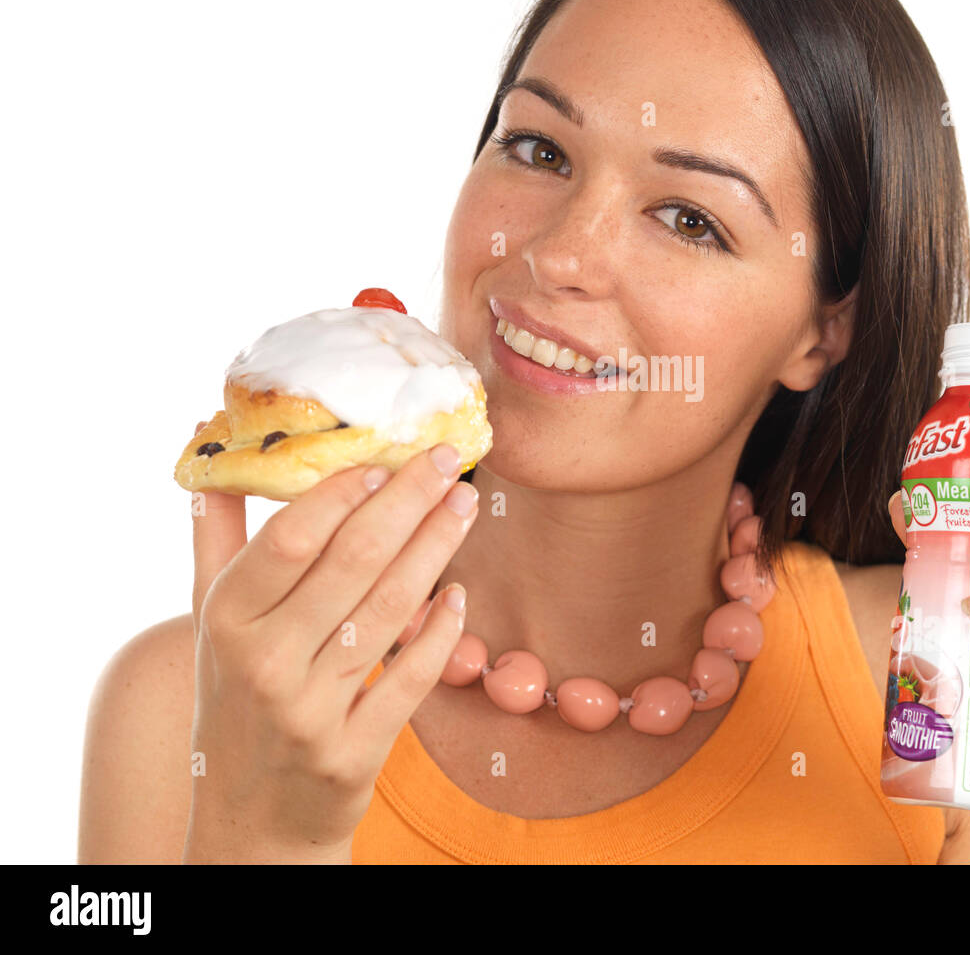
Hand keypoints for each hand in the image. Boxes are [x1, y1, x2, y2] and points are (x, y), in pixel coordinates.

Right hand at [185, 440, 478, 862]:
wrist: (247, 817)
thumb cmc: (235, 695)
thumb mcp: (209, 620)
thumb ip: (217, 535)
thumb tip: (214, 446)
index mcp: (225, 621)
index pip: (291, 538)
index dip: (344, 493)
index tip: (386, 458)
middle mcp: (264, 663)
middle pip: (352, 562)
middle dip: (409, 502)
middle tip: (450, 460)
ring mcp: (310, 711)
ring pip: (389, 610)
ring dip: (436, 549)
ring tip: (465, 506)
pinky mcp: (353, 753)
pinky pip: (411, 680)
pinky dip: (441, 633)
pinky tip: (460, 595)